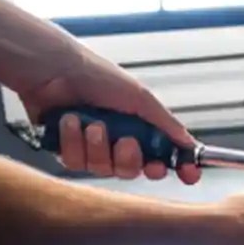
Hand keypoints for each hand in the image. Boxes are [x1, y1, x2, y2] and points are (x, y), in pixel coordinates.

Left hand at [19, 47, 200, 183]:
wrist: (54, 70)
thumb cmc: (97, 76)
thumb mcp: (141, 98)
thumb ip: (167, 124)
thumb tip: (190, 144)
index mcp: (141, 128)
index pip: (166, 156)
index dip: (179, 168)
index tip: (188, 175)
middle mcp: (119, 141)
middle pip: (134, 170)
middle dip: (130, 158)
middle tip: (126, 141)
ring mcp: (93, 148)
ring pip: (104, 169)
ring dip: (98, 145)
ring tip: (90, 122)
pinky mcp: (67, 151)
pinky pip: (77, 163)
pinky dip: (73, 142)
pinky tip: (69, 121)